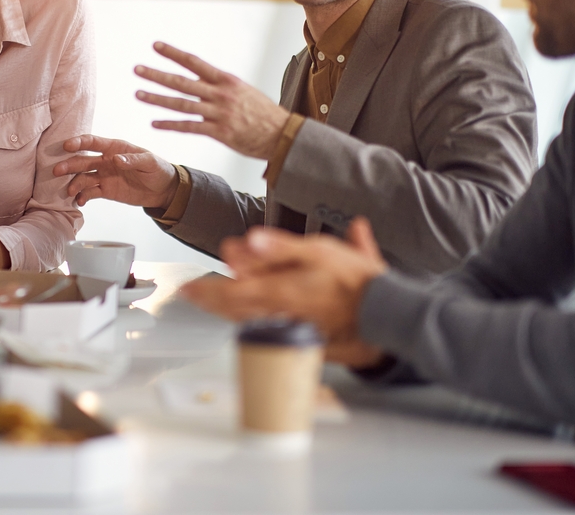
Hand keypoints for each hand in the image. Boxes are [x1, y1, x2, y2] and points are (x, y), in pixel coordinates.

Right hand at [52, 134, 177, 207]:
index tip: (66, 146)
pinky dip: (82, 196)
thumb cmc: (158, 169)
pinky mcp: (105, 190)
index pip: (93, 142)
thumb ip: (132, 160)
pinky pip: (90, 193)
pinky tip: (79, 201)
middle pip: (83, 161)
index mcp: (115, 148)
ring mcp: (104, 176)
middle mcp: (105, 160)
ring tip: (69, 191)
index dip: (79, 142)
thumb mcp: (149, 162)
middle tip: (56, 170)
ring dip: (74, 183)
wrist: (163, 190)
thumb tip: (116, 159)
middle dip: (69, 165)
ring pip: (83, 178)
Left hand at [135, 42, 289, 159]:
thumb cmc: (263, 113)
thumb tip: (203, 80)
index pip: (194, 62)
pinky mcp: (219, 132)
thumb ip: (222, 86)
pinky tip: (154, 123)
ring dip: (157, 99)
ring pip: (181, 104)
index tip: (156, 46)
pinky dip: (170, 125)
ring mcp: (218, 113)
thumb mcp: (243, 92)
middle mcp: (220, 94)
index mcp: (226, 80)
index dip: (173, 54)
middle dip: (157, 75)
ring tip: (138, 94)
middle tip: (137, 69)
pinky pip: (189, 127)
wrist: (283, 134)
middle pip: (182, 82)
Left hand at [181, 218, 386, 344]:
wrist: (386, 313)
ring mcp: (290, 326)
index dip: (207, 292)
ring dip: (227, 309)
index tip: (188, 289)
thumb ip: (282, 247)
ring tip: (209, 301)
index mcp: (280, 291)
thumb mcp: (319, 251)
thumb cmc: (356, 280)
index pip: (232, 294)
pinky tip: (244, 314)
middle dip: (212, 299)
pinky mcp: (302, 335)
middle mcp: (280, 313)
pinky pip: (268, 328)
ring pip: (249, 319)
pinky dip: (250, 319)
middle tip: (193, 294)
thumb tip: (251, 239)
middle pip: (235, 309)